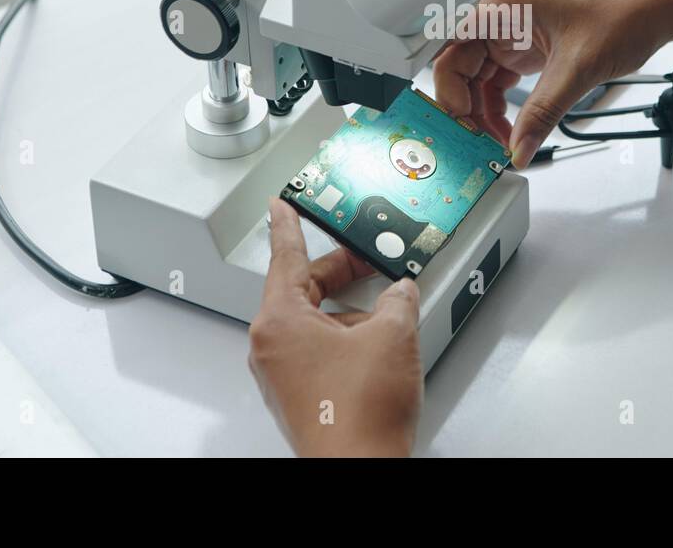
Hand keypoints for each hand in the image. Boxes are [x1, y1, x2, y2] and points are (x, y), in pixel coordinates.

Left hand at [248, 198, 421, 456]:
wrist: (360, 467)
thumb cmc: (359, 415)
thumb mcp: (393, 334)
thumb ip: (398, 299)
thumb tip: (401, 292)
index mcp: (280, 321)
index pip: (285, 256)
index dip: (287, 224)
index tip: (280, 205)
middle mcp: (271, 346)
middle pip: (303, 289)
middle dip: (340, 272)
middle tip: (365, 258)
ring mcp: (282, 374)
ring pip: (315, 322)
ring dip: (350, 311)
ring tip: (387, 314)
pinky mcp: (299, 395)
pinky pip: (319, 350)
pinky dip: (346, 339)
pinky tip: (378, 346)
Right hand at [433, 0, 665, 166]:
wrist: (656, 6)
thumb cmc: (623, 11)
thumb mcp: (577, 69)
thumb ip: (542, 114)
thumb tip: (518, 150)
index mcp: (503, 2)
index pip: (451, 47)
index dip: (448, 89)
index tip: (458, 123)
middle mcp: (501, 12)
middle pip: (460, 65)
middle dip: (466, 106)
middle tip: (475, 141)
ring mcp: (512, 28)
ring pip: (478, 77)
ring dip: (484, 111)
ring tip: (497, 142)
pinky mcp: (525, 45)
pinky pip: (499, 80)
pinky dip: (501, 106)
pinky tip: (511, 129)